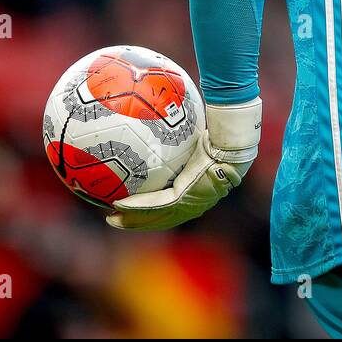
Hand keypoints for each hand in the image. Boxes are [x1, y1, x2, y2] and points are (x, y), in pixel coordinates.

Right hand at [106, 98, 260, 230]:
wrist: (229, 144)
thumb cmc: (218, 136)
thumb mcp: (193, 138)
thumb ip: (177, 137)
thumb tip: (161, 120)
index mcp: (196, 191)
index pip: (173, 206)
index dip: (153, 210)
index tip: (135, 207)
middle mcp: (193, 203)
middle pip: (161, 218)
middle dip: (137, 222)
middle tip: (115, 218)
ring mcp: (189, 204)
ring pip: (156, 217)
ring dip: (132, 220)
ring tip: (112, 219)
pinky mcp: (184, 198)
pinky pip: (155, 205)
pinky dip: (136, 207)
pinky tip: (118, 205)